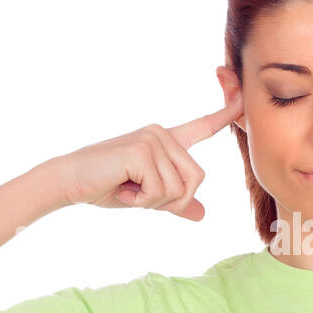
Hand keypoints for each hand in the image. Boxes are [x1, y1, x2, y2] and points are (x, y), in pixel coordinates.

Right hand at [58, 94, 243, 220]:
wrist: (69, 182)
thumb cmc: (106, 186)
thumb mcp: (147, 196)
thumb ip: (175, 202)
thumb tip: (202, 215)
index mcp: (167, 141)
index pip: (203, 127)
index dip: (226, 113)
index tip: (243, 98)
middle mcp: (162, 134)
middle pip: (196, 179)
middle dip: (171, 200)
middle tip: (139, 195)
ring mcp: (153, 139)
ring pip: (179, 188)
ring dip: (153, 201)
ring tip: (128, 189)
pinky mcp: (142, 150)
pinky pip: (160, 190)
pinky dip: (142, 200)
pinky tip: (122, 188)